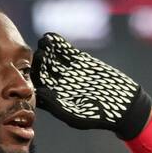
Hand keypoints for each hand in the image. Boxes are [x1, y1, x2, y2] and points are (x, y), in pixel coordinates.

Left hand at [31, 32, 151, 139]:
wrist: (121, 104)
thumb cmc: (97, 115)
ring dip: (46, 51)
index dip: (31, 80)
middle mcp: (57, 84)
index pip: (36, 87)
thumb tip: (39, 93)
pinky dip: (58, 44)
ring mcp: (67, 71)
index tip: (29, 74)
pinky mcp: (79, 60)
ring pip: (51, 58)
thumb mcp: (75, 114)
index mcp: (52, 99)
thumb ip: (56, 104)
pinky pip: (65, 50)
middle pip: (41, 70)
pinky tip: (51, 37)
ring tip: (43, 43)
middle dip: (38, 63)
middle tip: (37, 56)